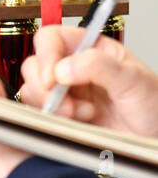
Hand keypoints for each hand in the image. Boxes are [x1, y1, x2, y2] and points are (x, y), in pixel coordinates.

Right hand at [19, 25, 157, 139]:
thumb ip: (100, 67)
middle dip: (45, 89)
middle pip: (33, 66)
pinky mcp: (55, 118)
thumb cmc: (150, 106)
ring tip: (81, 115)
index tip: (52, 80)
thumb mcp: (133, 80)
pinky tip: (74, 125)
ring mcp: (61, 94)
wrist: (149, 138)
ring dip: (51, 108)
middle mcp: (72, 69)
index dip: (46, 55)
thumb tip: (62, 68)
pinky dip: (48, 122)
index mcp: (91, 49)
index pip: (52, 39)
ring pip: (31, 93)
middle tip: (68, 106)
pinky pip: (35, 116)